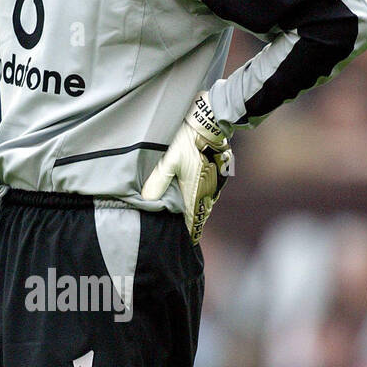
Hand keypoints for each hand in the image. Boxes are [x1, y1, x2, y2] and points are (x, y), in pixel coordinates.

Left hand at [141, 91, 232, 242]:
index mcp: (195, 192)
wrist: (210, 124)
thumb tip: (147, 199)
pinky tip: (198, 198)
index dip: (189, 232)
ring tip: (191, 220)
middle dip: (193, 223)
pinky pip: (211, 193)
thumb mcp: (169, 160)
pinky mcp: (219, 174)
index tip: (186, 242)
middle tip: (188, 234)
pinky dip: (204, 198)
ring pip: (206, 203)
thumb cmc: (187, 142)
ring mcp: (215, 183)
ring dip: (199, 211)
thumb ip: (158, 181)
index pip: (192, 220)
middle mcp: (208, 191)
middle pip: (200, 214)